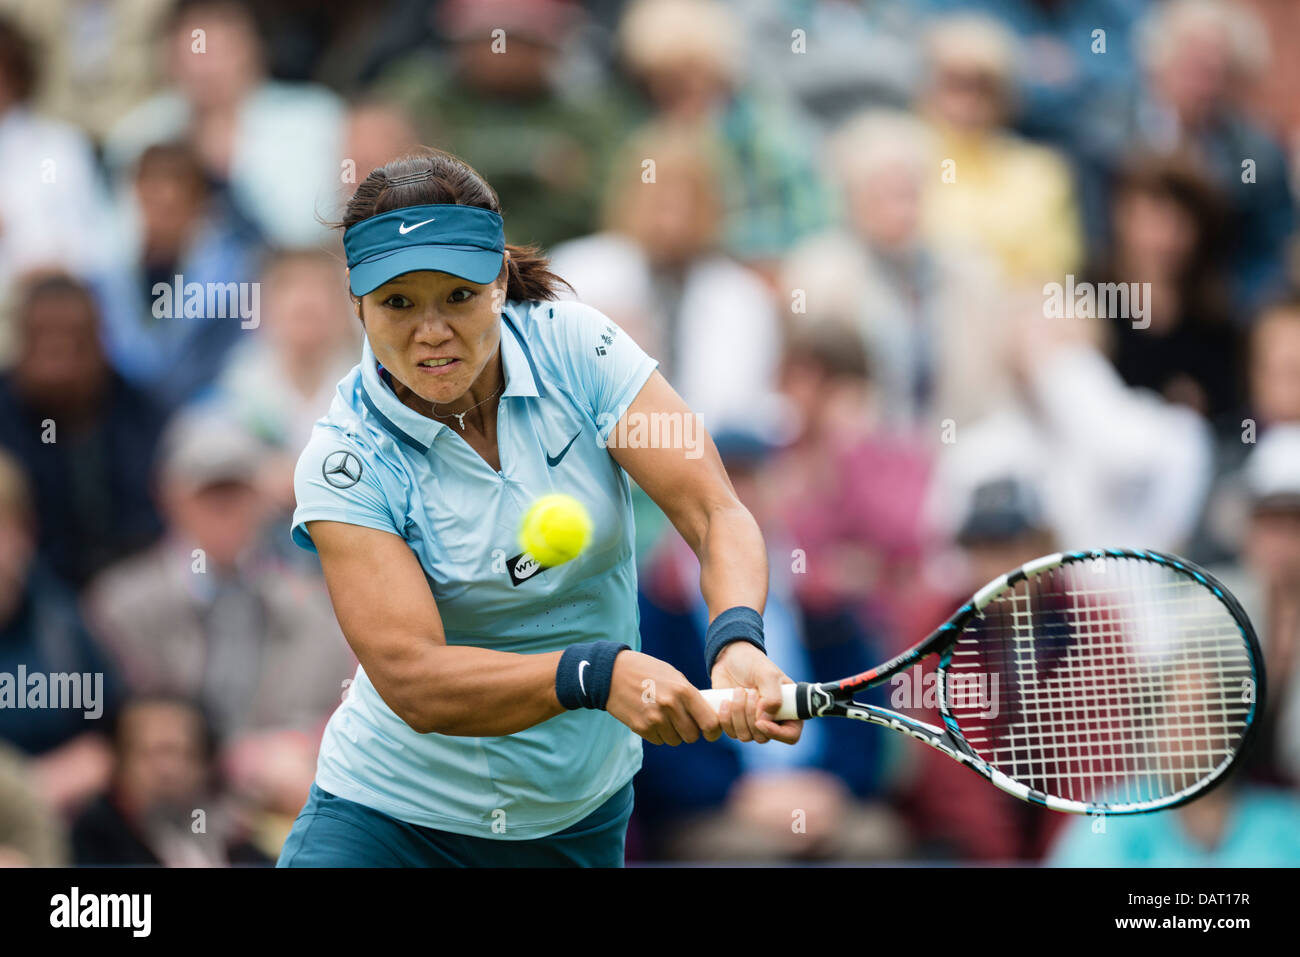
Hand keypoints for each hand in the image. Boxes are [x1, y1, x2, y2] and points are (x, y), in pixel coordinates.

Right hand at [606, 651, 722, 745]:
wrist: (613, 672)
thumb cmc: (647, 671)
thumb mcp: (673, 676)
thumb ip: (689, 695)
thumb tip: (706, 715)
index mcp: (683, 690)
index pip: (709, 722)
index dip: (713, 731)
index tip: (710, 732)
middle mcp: (671, 706)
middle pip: (692, 736)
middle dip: (689, 732)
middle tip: (682, 722)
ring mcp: (655, 718)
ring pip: (675, 740)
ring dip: (672, 733)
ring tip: (662, 716)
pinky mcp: (641, 727)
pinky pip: (658, 740)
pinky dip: (657, 734)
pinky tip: (650, 718)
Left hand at [710, 642, 802, 744]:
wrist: (730, 657)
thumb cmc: (754, 663)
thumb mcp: (767, 674)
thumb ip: (772, 697)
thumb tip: (764, 720)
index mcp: (788, 709)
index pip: (791, 735)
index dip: (777, 734)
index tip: (760, 721)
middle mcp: (772, 720)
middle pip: (763, 737)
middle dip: (751, 716)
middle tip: (750, 691)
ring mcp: (752, 723)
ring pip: (745, 736)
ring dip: (738, 714)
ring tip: (738, 691)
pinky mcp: (735, 722)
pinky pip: (730, 733)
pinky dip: (726, 718)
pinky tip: (726, 701)